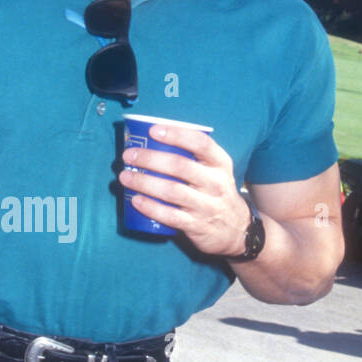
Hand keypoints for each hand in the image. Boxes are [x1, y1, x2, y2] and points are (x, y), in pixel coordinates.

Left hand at [119, 123, 250, 255]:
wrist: (237, 230)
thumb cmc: (216, 193)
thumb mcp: (215, 172)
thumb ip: (193, 158)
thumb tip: (151, 143)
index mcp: (220, 164)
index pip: (201, 143)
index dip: (176, 135)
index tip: (153, 131)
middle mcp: (216, 183)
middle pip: (180, 166)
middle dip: (150, 159)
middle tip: (128, 156)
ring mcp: (207, 206)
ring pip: (171, 191)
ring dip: (144, 182)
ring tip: (125, 176)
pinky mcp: (196, 226)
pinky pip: (170, 215)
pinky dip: (150, 207)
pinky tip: (135, 200)